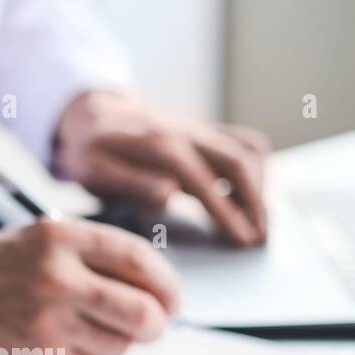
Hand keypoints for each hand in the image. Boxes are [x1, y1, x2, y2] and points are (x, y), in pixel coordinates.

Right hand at [0, 220, 180, 354]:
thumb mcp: (36, 239)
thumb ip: (91, 255)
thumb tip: (151, 285)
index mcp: (59, 237)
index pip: (139, 259)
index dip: (167, 284)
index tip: (173, 299)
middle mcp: (56, 277)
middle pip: (141, 312)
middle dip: (154, 325)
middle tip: (152, 326)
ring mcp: (46, 322)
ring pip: (117, 346)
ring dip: (113, 343)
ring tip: (81, 328)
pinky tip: (57, 343)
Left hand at [53, 90, 269, 245]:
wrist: (93, 114)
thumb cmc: (91, 150)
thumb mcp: (93, 169)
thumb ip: (129, 181)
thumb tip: (168, 193)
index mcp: (159, 145)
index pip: (205, 180)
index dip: (228, 212)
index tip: (243, 240)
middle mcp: (186, 133)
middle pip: (238, 162)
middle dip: (256, 202)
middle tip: (263, 238)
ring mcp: (199, 130)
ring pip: (248, 150)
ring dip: (262, 186)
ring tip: (263, 222)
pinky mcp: (206, 132)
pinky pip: (244, 142)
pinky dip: (259, 167)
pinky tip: (255, 194)